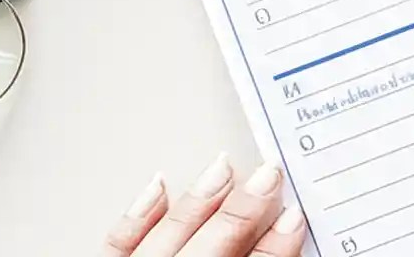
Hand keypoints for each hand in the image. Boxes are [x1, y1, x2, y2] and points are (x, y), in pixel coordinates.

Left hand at [101, 153, 306, 256]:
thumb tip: (285, 234)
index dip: (277, 245)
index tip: (296, 216)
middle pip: (214, 246)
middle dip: (243, 208)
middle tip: (269, 174)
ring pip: (167, 236)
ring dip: (199, 200)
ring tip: (224, 167)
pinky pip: (117, 244)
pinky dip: (139, 215)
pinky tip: (158, 186)